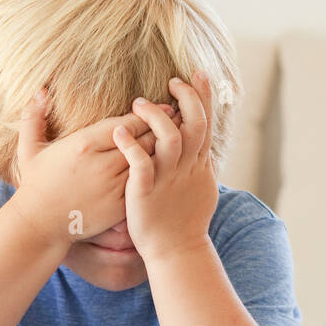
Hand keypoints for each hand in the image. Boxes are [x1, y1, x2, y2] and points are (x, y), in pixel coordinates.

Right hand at [12, 87, 173, 246]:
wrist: (40, 225)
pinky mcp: (120, 205)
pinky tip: (172, 168)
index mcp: (83, 143)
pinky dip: (160, 175)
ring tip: (184, 139)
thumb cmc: (35, 186)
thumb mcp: (30, 149)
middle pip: (143, 139)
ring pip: (149, 162)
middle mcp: (102, 163)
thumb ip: (34, 116)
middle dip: (165, 127)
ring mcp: (113, 186)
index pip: (126, 122)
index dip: (148, 113)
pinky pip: (145, 185)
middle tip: (182, 118)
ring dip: (167, 150)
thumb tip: (41, 90)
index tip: (162, 107)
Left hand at [115, 70, 218, 263]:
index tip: (198, 74)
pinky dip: (130, 145)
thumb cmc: (184, 222)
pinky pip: (140, 164)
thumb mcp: (200, 189)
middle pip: (194, 124)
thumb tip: (204, 148)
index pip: (206, 123)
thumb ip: (200, 164)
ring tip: (139, 104)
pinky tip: (119, 132)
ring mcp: (167, 179)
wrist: (175, 251)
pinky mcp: (145, 191)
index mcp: (199, 165)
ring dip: (155, 116)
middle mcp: (187, 168)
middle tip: (172, 82)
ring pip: (170, 138)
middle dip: (186, 98)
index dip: (203, 97)